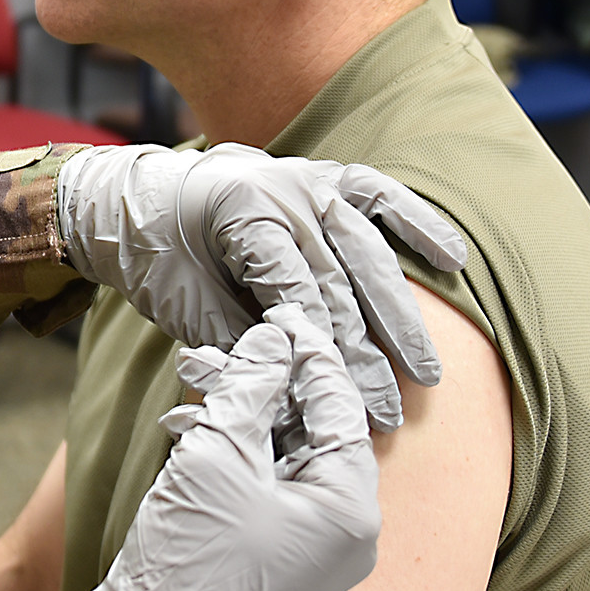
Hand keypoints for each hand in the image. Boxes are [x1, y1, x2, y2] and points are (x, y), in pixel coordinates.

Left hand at [57, 143, 467, 428]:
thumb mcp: (182, 304)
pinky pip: (380, 197)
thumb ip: (239, 338)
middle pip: (339, 279)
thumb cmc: (154, 256)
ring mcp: (308, 178)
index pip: (297, 291)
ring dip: (400, 317)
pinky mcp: (322, 177)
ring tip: (426, 374)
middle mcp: (284, 187)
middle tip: (390, 413)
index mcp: (244, 210)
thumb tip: (293, 389)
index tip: (343, 403)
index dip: (320, 350)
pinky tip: (454, 261)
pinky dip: (419, 224)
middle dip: (366, 354)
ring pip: (369, 250)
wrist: (135, 198)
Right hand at [84, 306, 381, 590]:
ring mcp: (315, 551)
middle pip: (315, 428)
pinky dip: (235, 454)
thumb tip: (274, 340)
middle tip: (228, 345)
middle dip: (266, 383)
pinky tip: (190, 426)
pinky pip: (267, 487)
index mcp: (350, 506)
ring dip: (241, 415)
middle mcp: (347, 531)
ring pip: (284, 455)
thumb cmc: (192, 559)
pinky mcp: (280, 560)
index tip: (277, 313)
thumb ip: (251, 387)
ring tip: (194, 381)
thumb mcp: (218, 455)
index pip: (339, 404)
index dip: (306, 352)